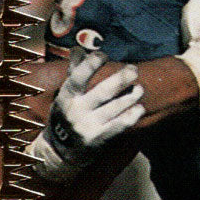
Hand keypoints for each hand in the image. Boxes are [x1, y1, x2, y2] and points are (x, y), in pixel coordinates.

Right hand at [24, 48, 144, 179]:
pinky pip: (118, 126)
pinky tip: (139, 109)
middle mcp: (77, 110)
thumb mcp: (65, 95)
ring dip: (130, 97)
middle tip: (134, 70)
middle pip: (102, 92)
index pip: (79, 77)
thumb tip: (78, 49)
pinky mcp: (98, 139)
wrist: (59, 150)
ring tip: (140, 89)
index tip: (104, 55)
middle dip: (120, 80)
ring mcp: (88, 126)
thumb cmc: (66, 115)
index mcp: (67, 96)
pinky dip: (130, 116)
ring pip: (114, 109)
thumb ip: (74, 72)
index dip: (91, 64)